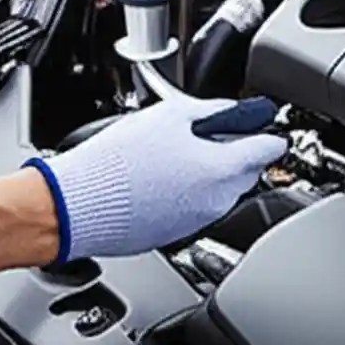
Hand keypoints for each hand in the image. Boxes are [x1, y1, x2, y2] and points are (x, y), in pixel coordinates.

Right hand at [23, 97, 286, 263]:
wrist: (75, 205)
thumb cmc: (116, 162)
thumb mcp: (168, 115)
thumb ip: (209, 110)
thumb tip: (229, 111)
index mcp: (223, 169)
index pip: (269, 149)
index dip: (269, 133)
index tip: (268, 129)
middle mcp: (218, 200)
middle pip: (248, 171)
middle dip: (237, 153)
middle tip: (210, 136)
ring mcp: (199, 221)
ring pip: (222, 191)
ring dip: (211, 173)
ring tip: (175, 157)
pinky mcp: (177, 234)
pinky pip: (197, 208)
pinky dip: (189, 193)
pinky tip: (162, 180)